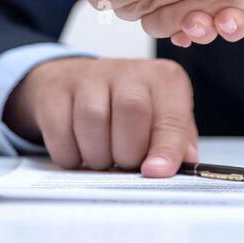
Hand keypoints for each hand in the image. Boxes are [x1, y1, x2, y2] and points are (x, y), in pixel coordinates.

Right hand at [3, 56, 197, 176]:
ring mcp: (90, 76)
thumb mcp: (160, 119)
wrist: (75, 82)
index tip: (154, 171)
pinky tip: (78, 151)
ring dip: (97, 154)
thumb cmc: (126, 107)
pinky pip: (61, 130)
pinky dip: (69, 154)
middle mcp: (130, 70)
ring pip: (94, 120)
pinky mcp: (56, 89)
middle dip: (126, 152)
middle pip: (131, 113)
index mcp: (164, 80)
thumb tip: (187, 161)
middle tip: (123, 162)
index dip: (165, 149)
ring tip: (102, 157)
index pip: (171, 118)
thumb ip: (177, 140)